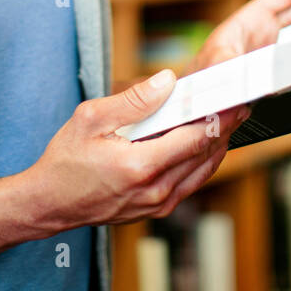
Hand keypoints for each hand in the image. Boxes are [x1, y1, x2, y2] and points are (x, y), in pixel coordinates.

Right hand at [24, 69, 250, 231]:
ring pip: (203, 170)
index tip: (236, 98)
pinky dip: (202, 161)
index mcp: (141, 166)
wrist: (49, 203)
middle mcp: (156, 189)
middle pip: (205, 154)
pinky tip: (206, 143)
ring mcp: (158, 203)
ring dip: (218, 144)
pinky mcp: (157, 209)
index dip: (220, 117)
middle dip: (225, 127)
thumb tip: (167, 81)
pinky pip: (191, 182)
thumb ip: (134, 100)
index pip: (196, 138)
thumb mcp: (91, 118)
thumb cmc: (65, 160)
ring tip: (229, 119)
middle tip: (241, 103)